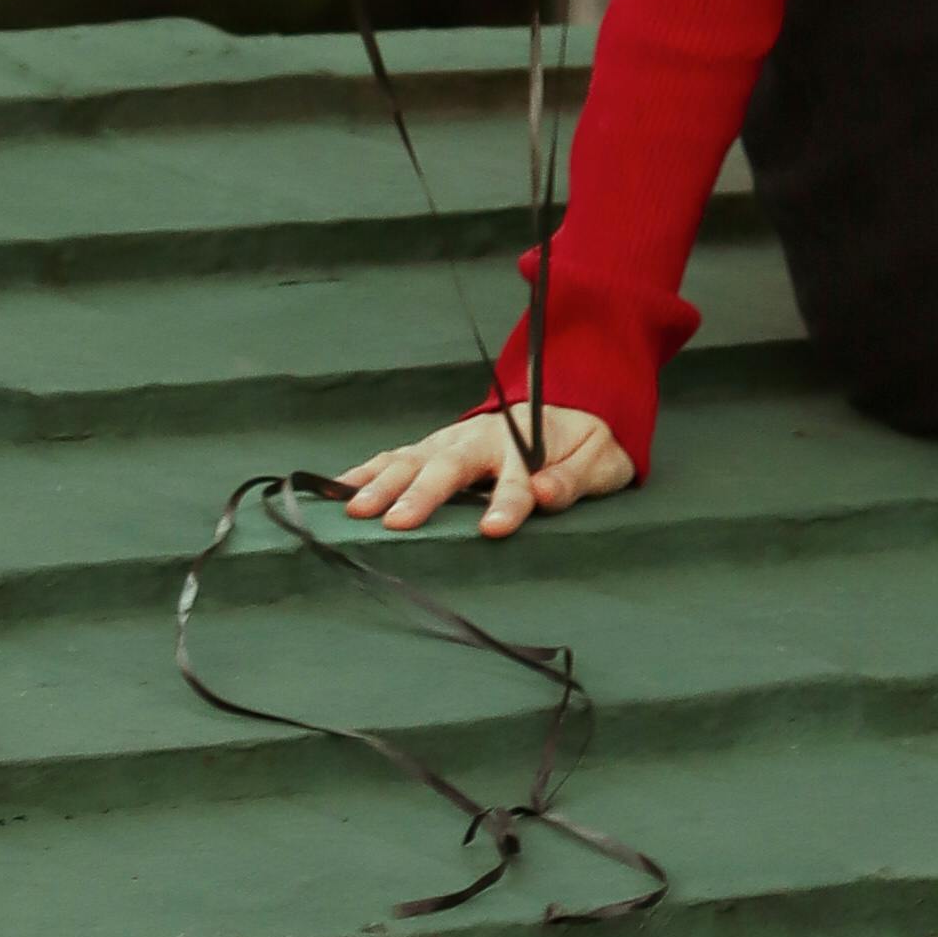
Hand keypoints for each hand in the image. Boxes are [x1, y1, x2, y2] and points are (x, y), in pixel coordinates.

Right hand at [338, 398, 632, 537]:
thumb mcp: (601, 460)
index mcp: (528, 443)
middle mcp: (483, 438)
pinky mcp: (433, 447)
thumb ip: (573, 478)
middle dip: (425, 494)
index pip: (519, 478)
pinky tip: (337, 490)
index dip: (508, 503)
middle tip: (398, 523)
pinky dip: (365, 471)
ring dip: (384, 483)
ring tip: (356, 511)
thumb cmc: (584, 443)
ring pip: (414, 460)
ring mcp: (452, 441)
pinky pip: (395, 456)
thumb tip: (544, 493)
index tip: (492, 530)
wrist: (568, 406)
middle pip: (452, 467)